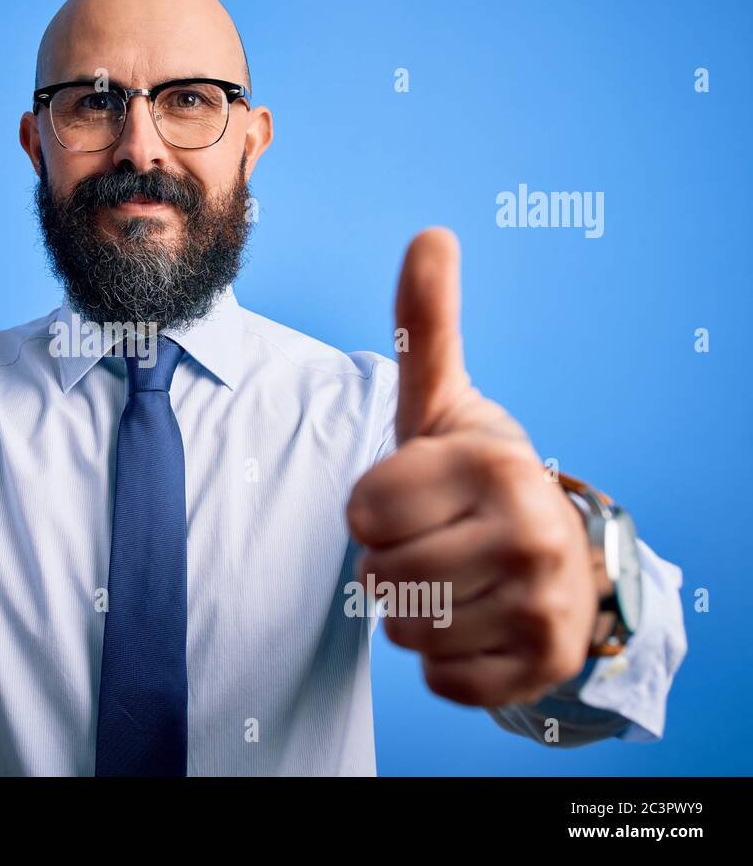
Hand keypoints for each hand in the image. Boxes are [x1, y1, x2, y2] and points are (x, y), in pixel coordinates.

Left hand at [346, 228, 596, 707]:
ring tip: (455, 579)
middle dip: (390, 563)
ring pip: (406, 632)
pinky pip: (441, 682)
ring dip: (414, 613)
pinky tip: (477, 623)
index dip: (370, 510)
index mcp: (494, 465)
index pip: (361, 513)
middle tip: (435, 542)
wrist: (554, 555)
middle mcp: (531, 535)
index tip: (410, 498)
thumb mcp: (443, 404)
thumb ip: (424, 328)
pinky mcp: (542, 666)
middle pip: (378, 577)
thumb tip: (430, 234)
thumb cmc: (472, 477)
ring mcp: (543, 606)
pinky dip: (445, 661)